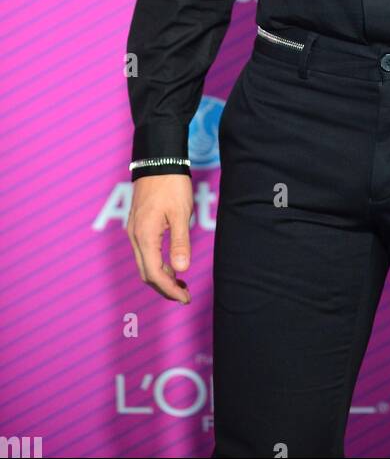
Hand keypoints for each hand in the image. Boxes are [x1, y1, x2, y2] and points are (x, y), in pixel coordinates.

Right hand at [127, 174, 193, 302]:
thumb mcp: (181, 213)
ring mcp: (134, 231)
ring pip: (145, 264)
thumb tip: (182, 270)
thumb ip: (180, 242)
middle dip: (165, 288)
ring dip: (161, 277)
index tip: (185, 298)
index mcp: (145, 236)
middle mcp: (135, 237)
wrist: (158, 160)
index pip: (155, 274)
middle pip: (146, 273)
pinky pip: (145, 253)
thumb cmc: (171, 184)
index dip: (170, 290)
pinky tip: (172, 265)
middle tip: (184, 295)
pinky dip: (158, 264)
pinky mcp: (138, 226)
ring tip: (181, 283)